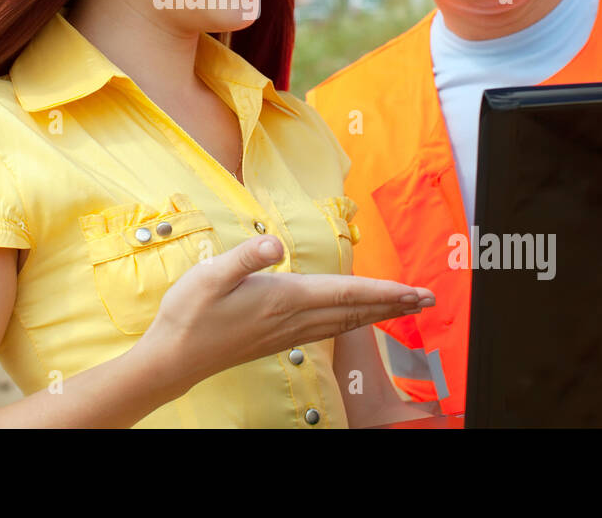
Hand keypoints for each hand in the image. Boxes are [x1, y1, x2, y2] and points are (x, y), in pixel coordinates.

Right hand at [136, 235, 434, 390]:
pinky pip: (327, 329)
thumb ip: (246, 257)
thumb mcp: (211, 275)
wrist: (174, 358)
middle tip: (427, 300)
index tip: (416, 291)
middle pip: (355, 310)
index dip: (384, 291)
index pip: (346, 293)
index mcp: (284, 299)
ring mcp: (286, 333)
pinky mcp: (277, 340)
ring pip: (344, 322)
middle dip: (393, 304)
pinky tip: (353, 319)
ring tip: (401, 307)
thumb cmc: (189, 314)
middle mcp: (293, 319)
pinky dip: (351, 321)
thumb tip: (275, 241)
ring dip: (377, 313)